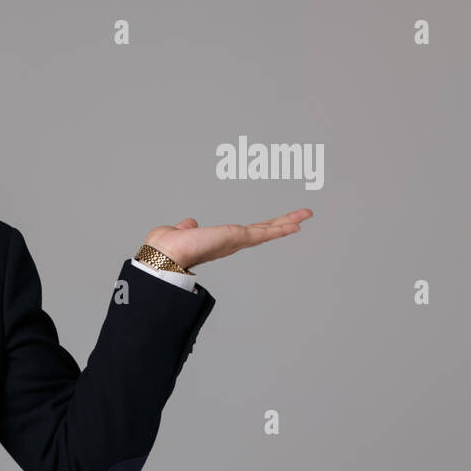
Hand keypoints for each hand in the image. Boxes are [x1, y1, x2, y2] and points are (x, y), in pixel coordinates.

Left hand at [143, 208, 312, 271]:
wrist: (164, 256)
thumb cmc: (166, 247)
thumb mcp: (179, 232)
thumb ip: (188, 227)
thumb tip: (189, 224)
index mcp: (218, 241)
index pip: (245, 233)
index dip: (261, 229)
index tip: (274, 224)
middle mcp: (230, 243)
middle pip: (262, 232)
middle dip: (282, 224)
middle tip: (302, 217)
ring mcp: (236, 242)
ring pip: (267, 231)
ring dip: (287, 223)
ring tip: (306, 214)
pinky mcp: (238, 237)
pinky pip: (264, 232)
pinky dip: (282, 228)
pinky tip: (297, 224)